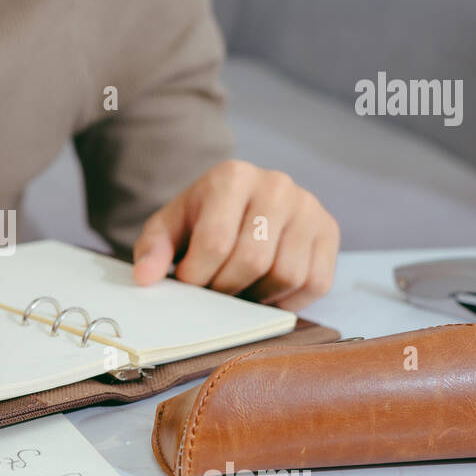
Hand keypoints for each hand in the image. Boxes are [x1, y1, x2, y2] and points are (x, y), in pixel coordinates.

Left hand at [131, 160, 339, 310]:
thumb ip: (152, 249)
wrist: (240, 203)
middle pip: (253, 260)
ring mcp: (309, 207)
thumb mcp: (169, 227)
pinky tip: (266, 291)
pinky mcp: (329, 232)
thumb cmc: (201, 219)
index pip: (216, 240)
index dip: (198, 275)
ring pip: (287, 274)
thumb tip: (145, 278)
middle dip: (226, 288)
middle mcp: (277, 185)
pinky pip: (315, 282)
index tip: (188, 282)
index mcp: (233, 176)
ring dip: (257, 296)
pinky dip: (289, 299)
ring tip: (239, 289)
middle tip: (214, 291)